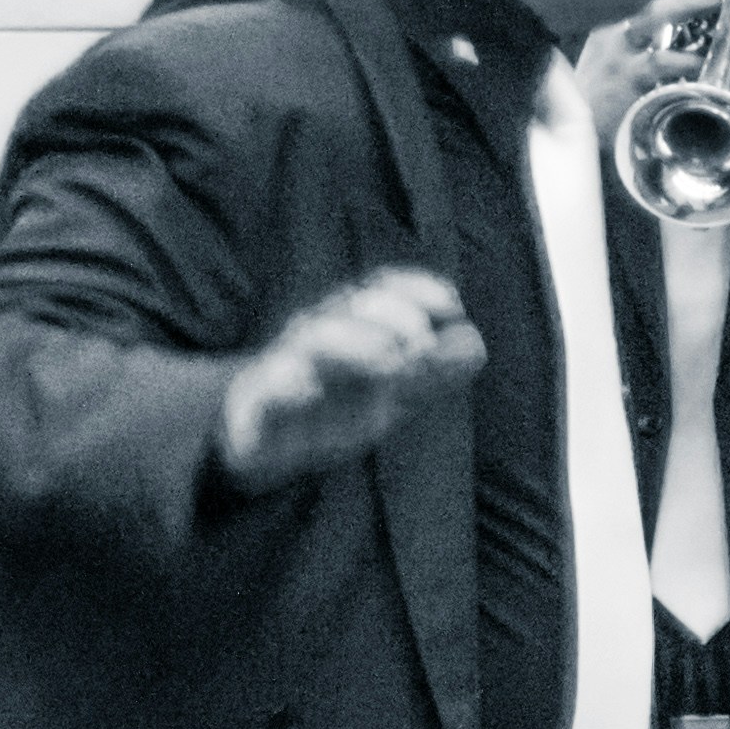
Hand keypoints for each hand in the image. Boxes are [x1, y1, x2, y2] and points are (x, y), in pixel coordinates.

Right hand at [217, 268, 485, 494]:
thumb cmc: (331, 404)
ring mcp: (284, 368)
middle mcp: (318, 338)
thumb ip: (433, 370)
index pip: (380, 291)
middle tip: (423, 344)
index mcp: (351, 328)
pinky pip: (264, 391)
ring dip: (353, 343)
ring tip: (391, 361)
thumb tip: (474, 341)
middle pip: (349, 307)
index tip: (451, 303)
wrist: (256, 439)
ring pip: (311, 341)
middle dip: (390, 315)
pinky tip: (308, 387)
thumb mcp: (388, 391)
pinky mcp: (255, 407)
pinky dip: (283, 385)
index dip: (413, 289)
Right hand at [576, 0, 729, 147]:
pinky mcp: (626, 80)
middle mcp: (612, 30)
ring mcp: (618, 53)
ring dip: (688, 4)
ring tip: (717, 2)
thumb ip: (641, 37)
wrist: (580, 130)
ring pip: (652, 16)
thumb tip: (681, 19)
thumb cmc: (604, 94)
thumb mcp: (616, 56)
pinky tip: (705, 55)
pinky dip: (685, 56)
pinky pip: (658, 61)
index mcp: (612, 22)